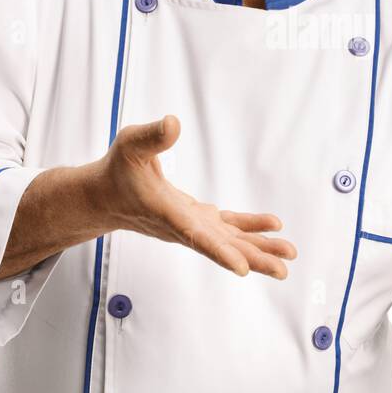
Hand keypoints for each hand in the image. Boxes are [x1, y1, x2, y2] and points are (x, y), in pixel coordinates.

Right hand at [83, 114, 296, 278]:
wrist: (104, 197)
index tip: (243, 269)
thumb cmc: (116, 170)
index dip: (221, 252)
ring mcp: (192, 225)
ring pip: (229, 241)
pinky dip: (250, 228)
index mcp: (168, 214)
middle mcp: (183, 227)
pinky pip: (228, 227)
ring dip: (259, 248)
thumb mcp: (130, 146)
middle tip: (283, 269)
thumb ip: (151, 136)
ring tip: (288, 257)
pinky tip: (273, 227)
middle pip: (222, 247)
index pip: (196, 237)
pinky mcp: (196, 220)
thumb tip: (174, 123)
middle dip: (253, 258)